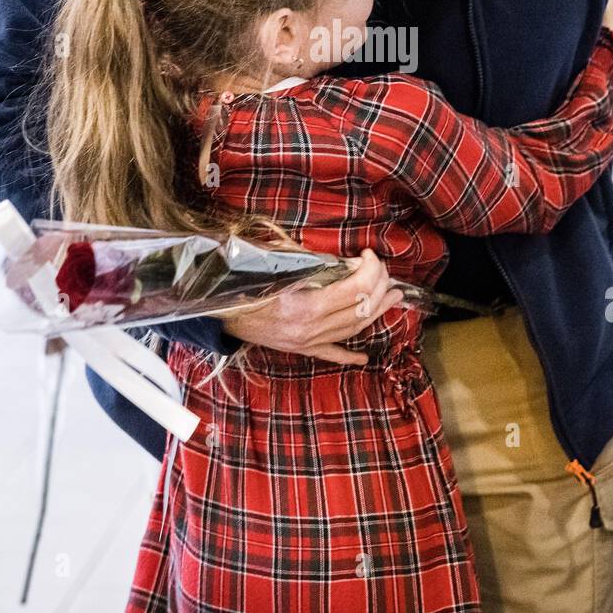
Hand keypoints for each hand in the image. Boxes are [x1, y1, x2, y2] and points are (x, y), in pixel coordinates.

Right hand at [220, 248, 401, 364]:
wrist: (218, 311)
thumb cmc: (246, 284)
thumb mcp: (278, 266)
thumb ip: (312, 264)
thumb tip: (345, 262)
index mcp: (306, 305)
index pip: (355, 288)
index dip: (370, 269)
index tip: (368, 254)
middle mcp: (310, 328)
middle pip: (360, 308)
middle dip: (379, 286)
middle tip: (386, 272)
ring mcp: (307, 342)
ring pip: (354, 329)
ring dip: (377, 312)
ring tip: (393, 297)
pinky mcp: (300, 349)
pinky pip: (331, 354)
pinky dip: (350, 355)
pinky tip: (364, 358)